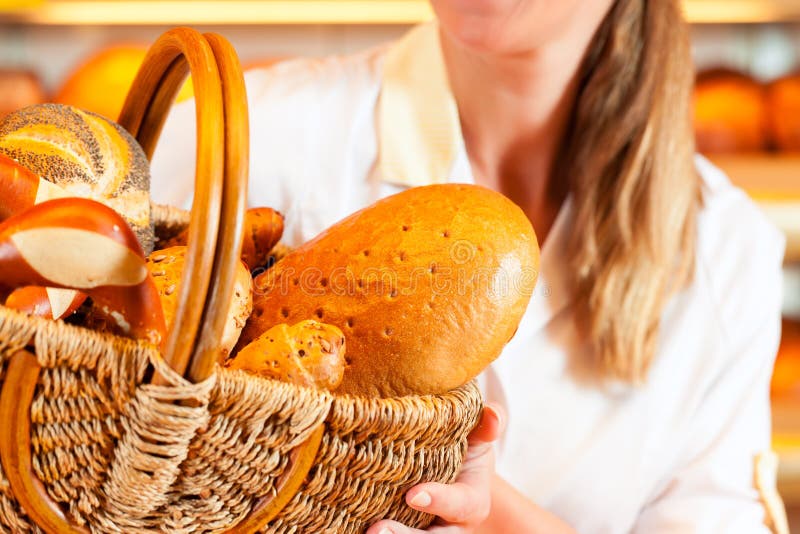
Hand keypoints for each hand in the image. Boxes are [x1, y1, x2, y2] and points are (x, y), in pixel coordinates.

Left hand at [366, 403, 504, 533]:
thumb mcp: (479, 434)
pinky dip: (367, 531)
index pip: (460, 504)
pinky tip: (350, 528)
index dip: (439, 500)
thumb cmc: (466, 447)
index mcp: (473, 500)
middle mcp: (451, 526)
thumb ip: (487, 425)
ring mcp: (426, 532)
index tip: (413, 495)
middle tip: (378, 530)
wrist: (452, 465)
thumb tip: (491, 415)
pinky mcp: (404, 530)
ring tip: (366, 533)